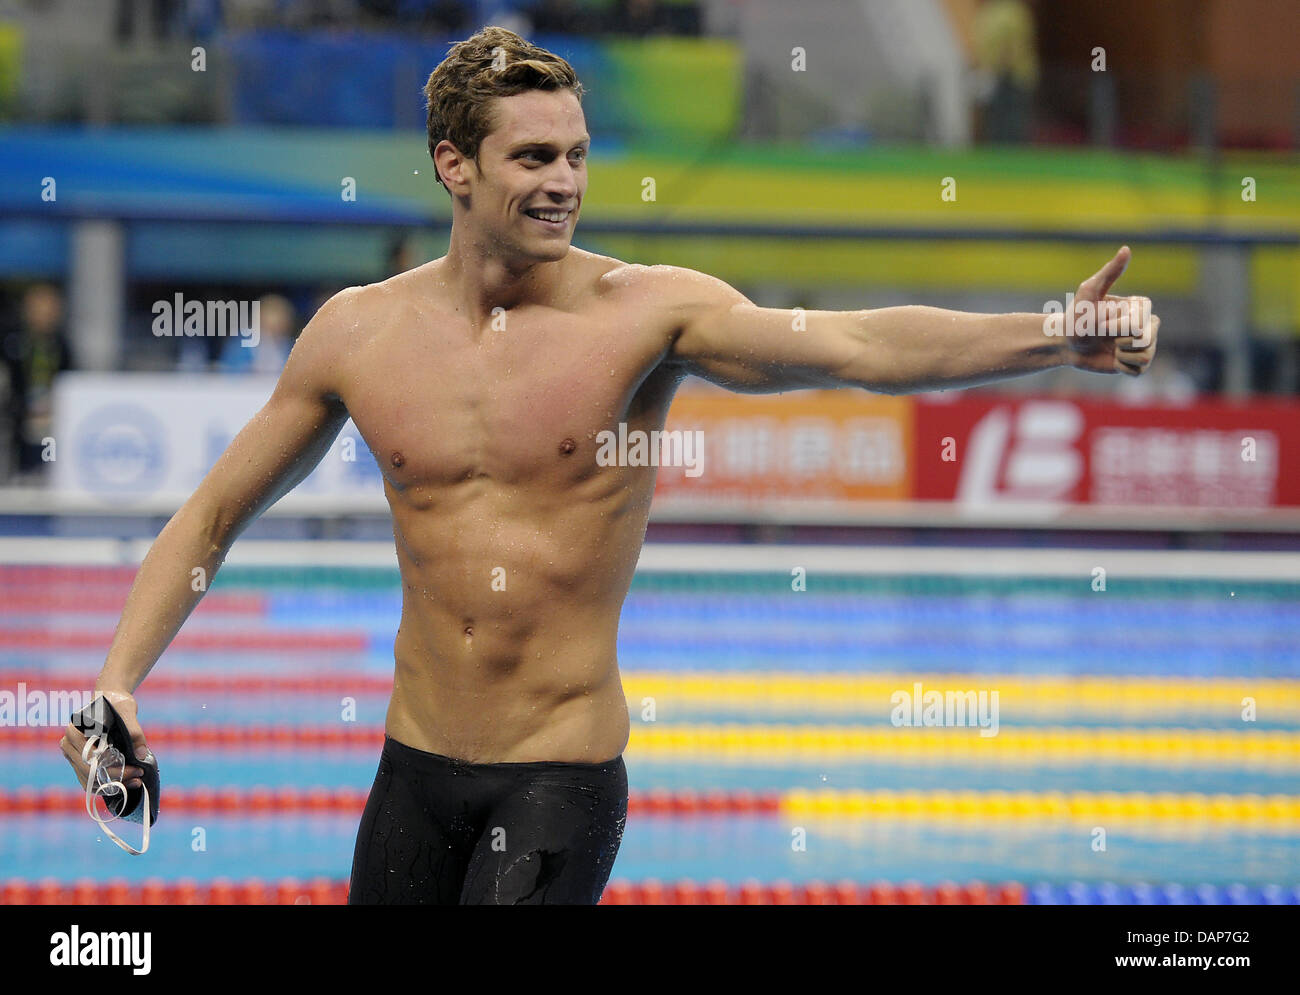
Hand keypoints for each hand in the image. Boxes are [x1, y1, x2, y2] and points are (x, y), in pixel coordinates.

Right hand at [60, 688, 149, 791]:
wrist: (111, 700)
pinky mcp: (80, 763)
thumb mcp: (127, 711)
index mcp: (74, 732)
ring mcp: (73, 756)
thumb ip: (134, 731)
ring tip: (136, 780)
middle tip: (139, 776)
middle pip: (90, 772)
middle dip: (117, 778)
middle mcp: (68, 746)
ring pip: (90, 781)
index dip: (114, 768)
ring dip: (113, 785)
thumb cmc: (117, 703)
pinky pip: (91, 781)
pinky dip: (108, 785)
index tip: (136, 769)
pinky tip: (127, 782)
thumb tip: (141, 754)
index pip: (92, 759)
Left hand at [1066, 246, 1159, 375]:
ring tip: (1109, 348)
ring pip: (1146, 357)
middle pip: (1148, 340)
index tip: (1102, 323)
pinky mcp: (1134, 363)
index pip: (1143, 322)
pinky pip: (1138, 371)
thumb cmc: (1075, 316)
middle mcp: (1145, 324)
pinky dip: (1122, 368)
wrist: (1063, 343)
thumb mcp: (1089, 292)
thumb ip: (1109, 272)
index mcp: (1140, 307)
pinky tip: (1111, 359)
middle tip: (1103, 336)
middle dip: (1120, 341)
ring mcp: (1141, 344)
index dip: (1120, 327)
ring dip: (1121, 356)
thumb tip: (1126, 248)